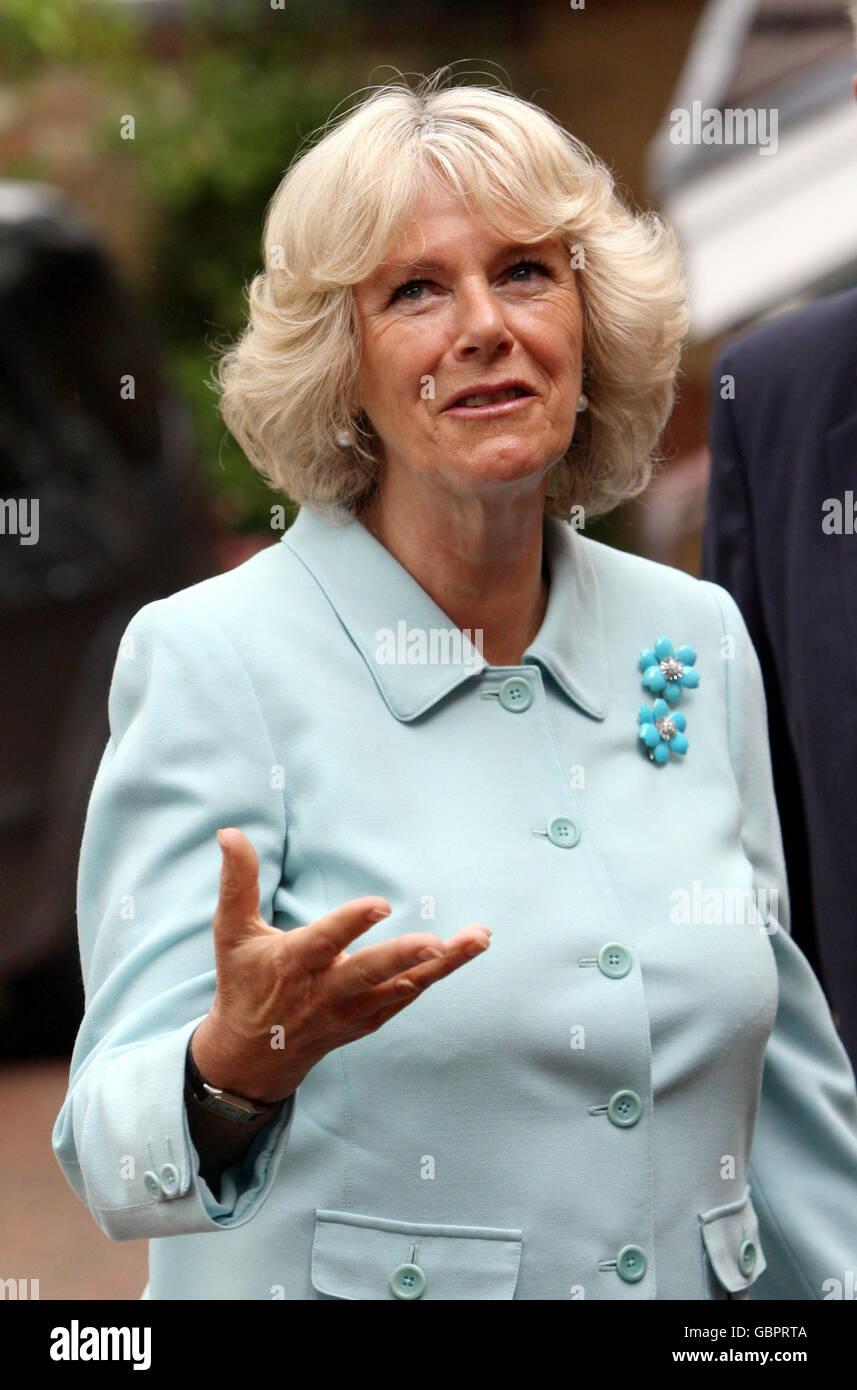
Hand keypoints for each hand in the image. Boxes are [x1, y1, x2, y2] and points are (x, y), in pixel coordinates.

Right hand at [191, 827, 491, 1102]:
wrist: (251, 1057)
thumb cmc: (243, 982)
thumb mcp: (232, 933)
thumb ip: (237, 881)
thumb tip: (230, 832)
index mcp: (293, 964)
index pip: (325, 942)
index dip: (351, 924)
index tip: (381, 904)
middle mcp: (325, 992)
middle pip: (370, 975)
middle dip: (404, 958)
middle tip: (438, 941)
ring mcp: (350, 1011)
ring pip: (402, 988)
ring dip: (443, 966)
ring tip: (479, 938)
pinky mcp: (368, 1021)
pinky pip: (405, 997)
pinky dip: (433, 977)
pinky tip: (462, 953)